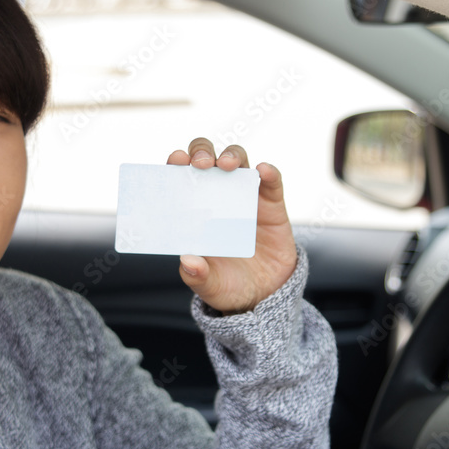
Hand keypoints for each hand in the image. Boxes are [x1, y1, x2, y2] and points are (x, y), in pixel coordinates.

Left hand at [167, 138, 296, 313]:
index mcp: (194, 211)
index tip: (175, 160)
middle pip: (208, 159)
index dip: (177, 164)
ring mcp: (245, 197)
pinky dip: (269, 172)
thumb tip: (187, 262)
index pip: (182, 178)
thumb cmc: (228, 285)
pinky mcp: (272, 204)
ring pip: (238, 161)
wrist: (265, 295)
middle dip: (202, 152)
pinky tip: (263, 171)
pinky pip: (272, 181)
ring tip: (226, 165)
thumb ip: (198, 276)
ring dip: (231, 156)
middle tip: (201, 163)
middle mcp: (218, 196)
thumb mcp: (210, 286)